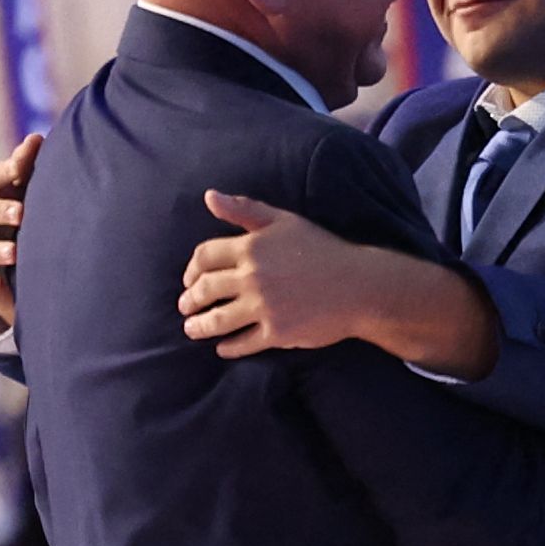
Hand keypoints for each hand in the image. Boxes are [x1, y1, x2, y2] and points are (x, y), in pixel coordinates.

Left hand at [178, 194, 396, 356]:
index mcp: (251, 247)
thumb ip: (245, 210)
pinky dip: (228, 348)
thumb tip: (208, 197)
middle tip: (185, 307)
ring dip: (199, 326)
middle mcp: (252, 277)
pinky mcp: (276, 333)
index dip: (191, 269)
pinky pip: (242, 343)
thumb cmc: (322, 249)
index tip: (188, 279)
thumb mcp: (284, 221)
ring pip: (218, 320)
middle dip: (190, 300)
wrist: (359, 286)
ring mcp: (263, 307)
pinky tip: (222, 348)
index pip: (204, 257)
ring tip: (192, 329)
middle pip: (205, 289)